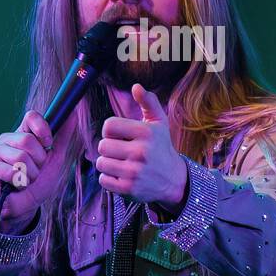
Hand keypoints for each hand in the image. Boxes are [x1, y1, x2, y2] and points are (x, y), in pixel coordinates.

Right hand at [0, 111, 75, 229]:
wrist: (26, 207)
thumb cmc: (39, 182)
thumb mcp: (56, 158)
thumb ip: (63, 136)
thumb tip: (74, 114)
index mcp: (22, 133)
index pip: (31, 116)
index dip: (42, 129)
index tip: (48, 144)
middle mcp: (7, 139)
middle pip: (28, 140)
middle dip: (39, 161)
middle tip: (35, 170)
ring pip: (20, 157)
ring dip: (30, 175)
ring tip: (26, 179)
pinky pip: (11, 171)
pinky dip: (20, 182)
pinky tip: (16, 185)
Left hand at [96, 84, 187, 211]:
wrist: (174, 180)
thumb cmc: (161, 147)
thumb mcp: (159, 122)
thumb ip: (148, 102)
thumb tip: (136, 86)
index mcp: (145, 132)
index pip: (108, 126)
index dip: (110, 131)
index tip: (120, 136)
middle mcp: (140, 152)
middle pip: (102, 146)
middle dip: (109, 148)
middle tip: (121, 151)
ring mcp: (134, 172)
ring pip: (101, 163)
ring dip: (107, 163)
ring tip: (121, 163)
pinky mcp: (128, 189)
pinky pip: (103, 180)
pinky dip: (109, 178)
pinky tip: (121, 175)